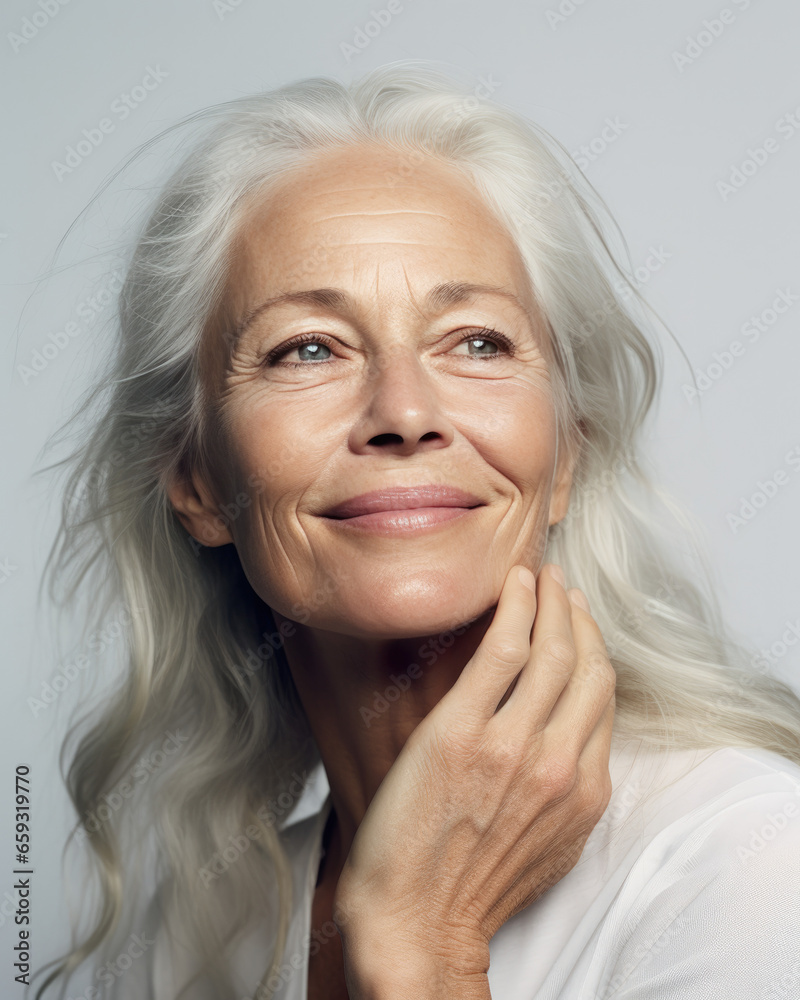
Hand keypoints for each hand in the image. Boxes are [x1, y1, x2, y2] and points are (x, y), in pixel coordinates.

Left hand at [334, 563, 615, 986]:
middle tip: (566, 588)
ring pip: (552, 651)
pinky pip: (502, 650)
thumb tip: (574, 747)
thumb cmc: (471, 887)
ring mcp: (511, 744)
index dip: (596, 650)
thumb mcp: (547, 849)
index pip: (604, 699)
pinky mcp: (461, 730)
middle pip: (588, 667)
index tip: (582, 625)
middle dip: (581, 617)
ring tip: (543, 577)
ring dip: (553, 602)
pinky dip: (515, 607)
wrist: (415, 919)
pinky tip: (513, 583)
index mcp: (583, 791)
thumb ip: (569, 793)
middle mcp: (558, 763)